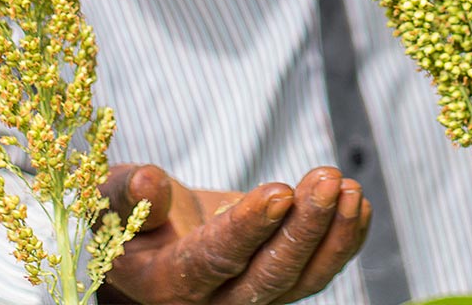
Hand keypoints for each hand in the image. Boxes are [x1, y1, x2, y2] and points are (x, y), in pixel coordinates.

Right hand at [97, 163, 369, 304]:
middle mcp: (213, 302)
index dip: (249, 227)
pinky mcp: (277, 287)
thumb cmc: (128, 216)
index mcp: (168, 282)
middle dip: (304, 228)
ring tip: (350, 187)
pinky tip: (359, 205)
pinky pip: (317, 274)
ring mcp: (251, 299)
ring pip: (300, 279)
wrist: (151, 243)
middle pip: (268, 275)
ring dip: (332, 235)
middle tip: (329, 180)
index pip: (215, 258)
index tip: (280, 192)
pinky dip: (344, 243)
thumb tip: (150, 182)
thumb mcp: (112, 202)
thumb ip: (129, 195)